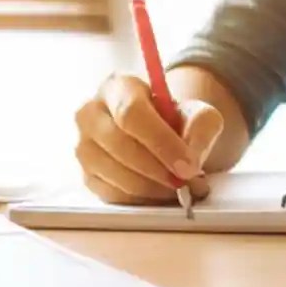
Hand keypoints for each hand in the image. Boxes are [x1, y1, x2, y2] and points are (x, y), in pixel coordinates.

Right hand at [75, 74, 224, 204]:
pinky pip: (113, 195)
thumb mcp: (198, 113)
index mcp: (118, 86)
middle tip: (187, 182)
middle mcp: (91, 113)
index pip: (132, 113)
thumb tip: (190, 160)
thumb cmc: (174, 120)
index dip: (161, 142)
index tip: (188, 166)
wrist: (158, 134)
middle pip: (120, 146)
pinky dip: (142, 200)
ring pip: (117, 175)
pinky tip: (159, 191)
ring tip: (178, 187)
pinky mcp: (86, 175)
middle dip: (159, 170)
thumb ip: (202, 128)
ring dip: (153, 188)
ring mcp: (84, 146)